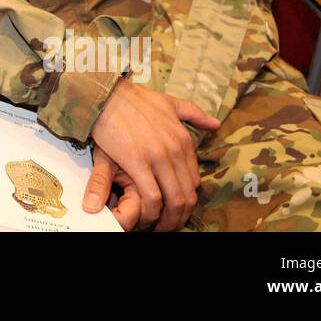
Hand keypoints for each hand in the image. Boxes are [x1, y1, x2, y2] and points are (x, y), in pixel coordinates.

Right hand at [85, 81, 220, 231]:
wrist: (105, 93)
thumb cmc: (132, 98)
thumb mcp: (168, 102)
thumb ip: (193, 113)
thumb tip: (215, 123)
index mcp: (184, 138)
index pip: (195, 181)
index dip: (187, 200)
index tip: (175, 210)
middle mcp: (176, 149)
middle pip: (188, 195)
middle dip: (180, 217)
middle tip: (168, 226)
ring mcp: (158, 156)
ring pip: (175, 200)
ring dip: (168, 220)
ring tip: (157, 227)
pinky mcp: (137, 162)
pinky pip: (153, 197)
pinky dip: (151, 213)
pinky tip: (144, 218)